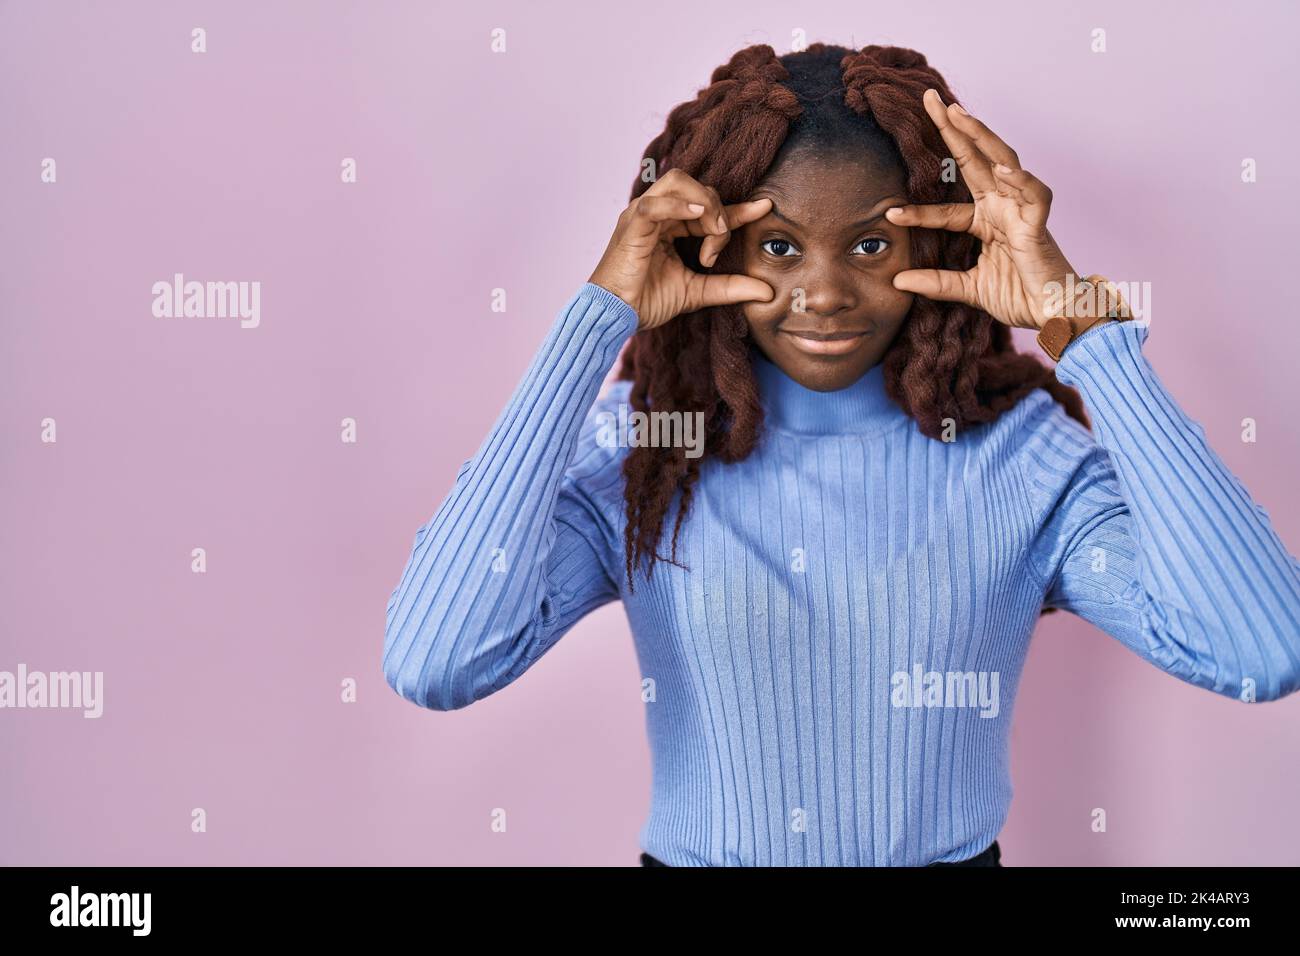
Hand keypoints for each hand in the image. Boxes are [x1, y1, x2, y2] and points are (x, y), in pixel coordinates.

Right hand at [588, 168, 774, 330]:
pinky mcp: (631, 225)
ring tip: (712, 233)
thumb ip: (730, 287)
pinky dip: (678, 205)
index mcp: (670, 225)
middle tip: (718, 246)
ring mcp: (642, 215)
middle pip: (697, 188)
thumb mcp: (697, 292)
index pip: (708, 207)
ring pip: (679, 183)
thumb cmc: (646, 301)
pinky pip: (655, 203)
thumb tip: (767, 291)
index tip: (765, 208)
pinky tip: (696, 217)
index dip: (738, 207)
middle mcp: (656, 213)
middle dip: (719, 212)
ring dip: (704, 204)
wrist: (615, 315)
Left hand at [885, 89, 1079, 330]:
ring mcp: (1021, 210)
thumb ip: (936, 283)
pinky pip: (1034, 194)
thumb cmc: (1019, 296)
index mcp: (985, 222)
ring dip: (981, 136)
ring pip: (1003, 162)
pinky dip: (1021, 180)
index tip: (890, 213)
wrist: (1051, 315)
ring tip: (958, 114)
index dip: (918, 211)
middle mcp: (1002, 208)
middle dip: (952, 129)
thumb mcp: (968, 289)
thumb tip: (897, 280)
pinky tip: (1004, 168)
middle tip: (928, 100)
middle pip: (974, 160)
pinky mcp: (1040, 223)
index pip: (945, 209)